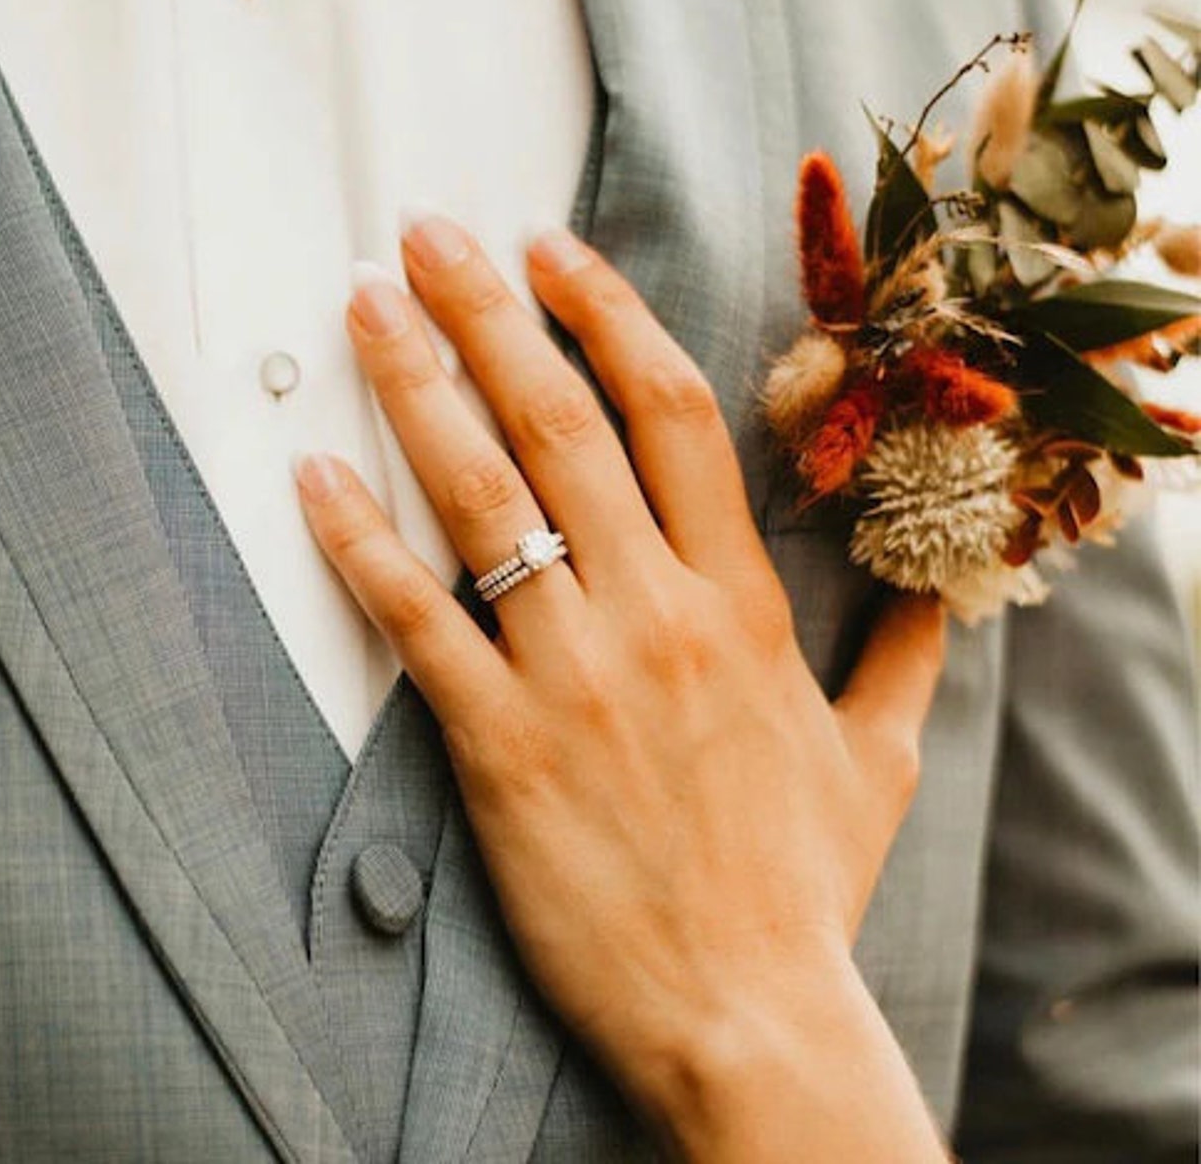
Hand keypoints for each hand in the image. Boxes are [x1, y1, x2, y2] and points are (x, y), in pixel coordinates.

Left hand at [294, 217, 949, 1160]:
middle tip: (427, 235)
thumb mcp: (878, 764)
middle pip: (563, 423)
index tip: (550, 251)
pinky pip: (418, 620)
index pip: (671, 414)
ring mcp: (574, 673)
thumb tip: (936, 601)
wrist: (750, 1017)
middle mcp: (656, 612)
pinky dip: (361, 541)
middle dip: (489, 315)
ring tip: (366, 308)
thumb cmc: (801, 888)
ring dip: (417, 389)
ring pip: (485, 497)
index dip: (605, 316)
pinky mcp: (501, 746)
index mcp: (739, 601)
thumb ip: (899, 661)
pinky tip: (315, 475)